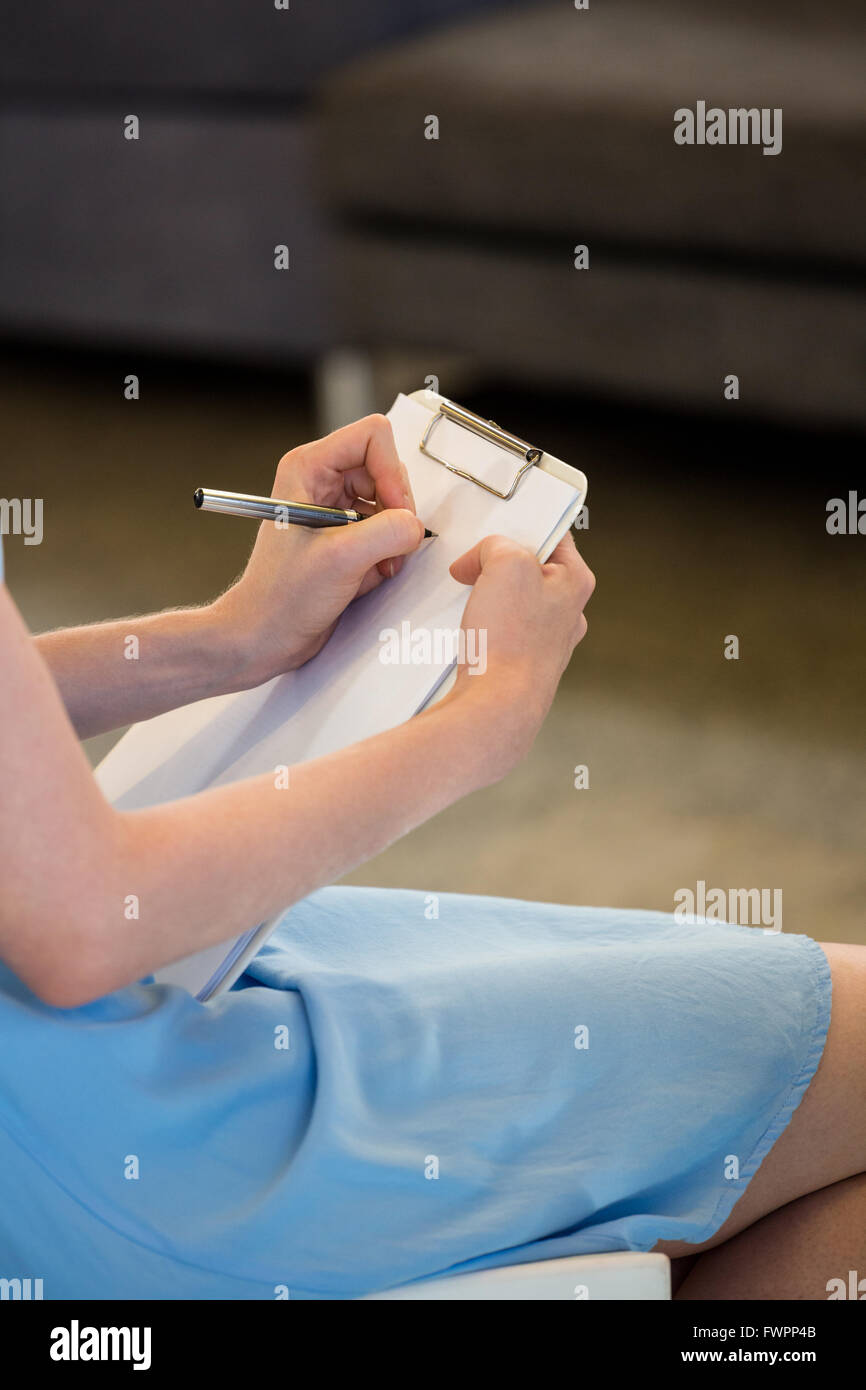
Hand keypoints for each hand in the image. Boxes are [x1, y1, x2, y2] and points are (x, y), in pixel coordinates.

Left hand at [211, 415, 425, 684]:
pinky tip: (370, 575)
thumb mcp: (340, 559)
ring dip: (394, 536)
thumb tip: (416, 526)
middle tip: (390, 544)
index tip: (396, 510)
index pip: (373, 437)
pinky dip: (388, 554)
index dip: (392, 471)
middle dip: (396, 509)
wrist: (266, 636)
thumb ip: (387, 532)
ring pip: (391, 503)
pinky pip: (387, 531)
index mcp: (308, 467)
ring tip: (378, 565)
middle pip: (387, 469)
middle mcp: (321, 481)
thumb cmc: (282, 597)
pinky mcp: (346, 536)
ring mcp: (335, 509)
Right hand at [444, 530, 594, 769]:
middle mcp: (566, 613)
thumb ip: (497, 545)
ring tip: (472, 605)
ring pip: (510, 600)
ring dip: (485, 597)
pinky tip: (468, 632)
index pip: (553, 534)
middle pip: (528, 568)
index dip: (521, 527)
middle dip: (497, 566)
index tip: (499, 532)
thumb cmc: (512, 644)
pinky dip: (479, 625)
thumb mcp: (505, 564)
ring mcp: (544, 639)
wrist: (494, 705)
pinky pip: (496, 629)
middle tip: (479, 570)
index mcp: (576, 582)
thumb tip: (482, 560)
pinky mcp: (519, 660)